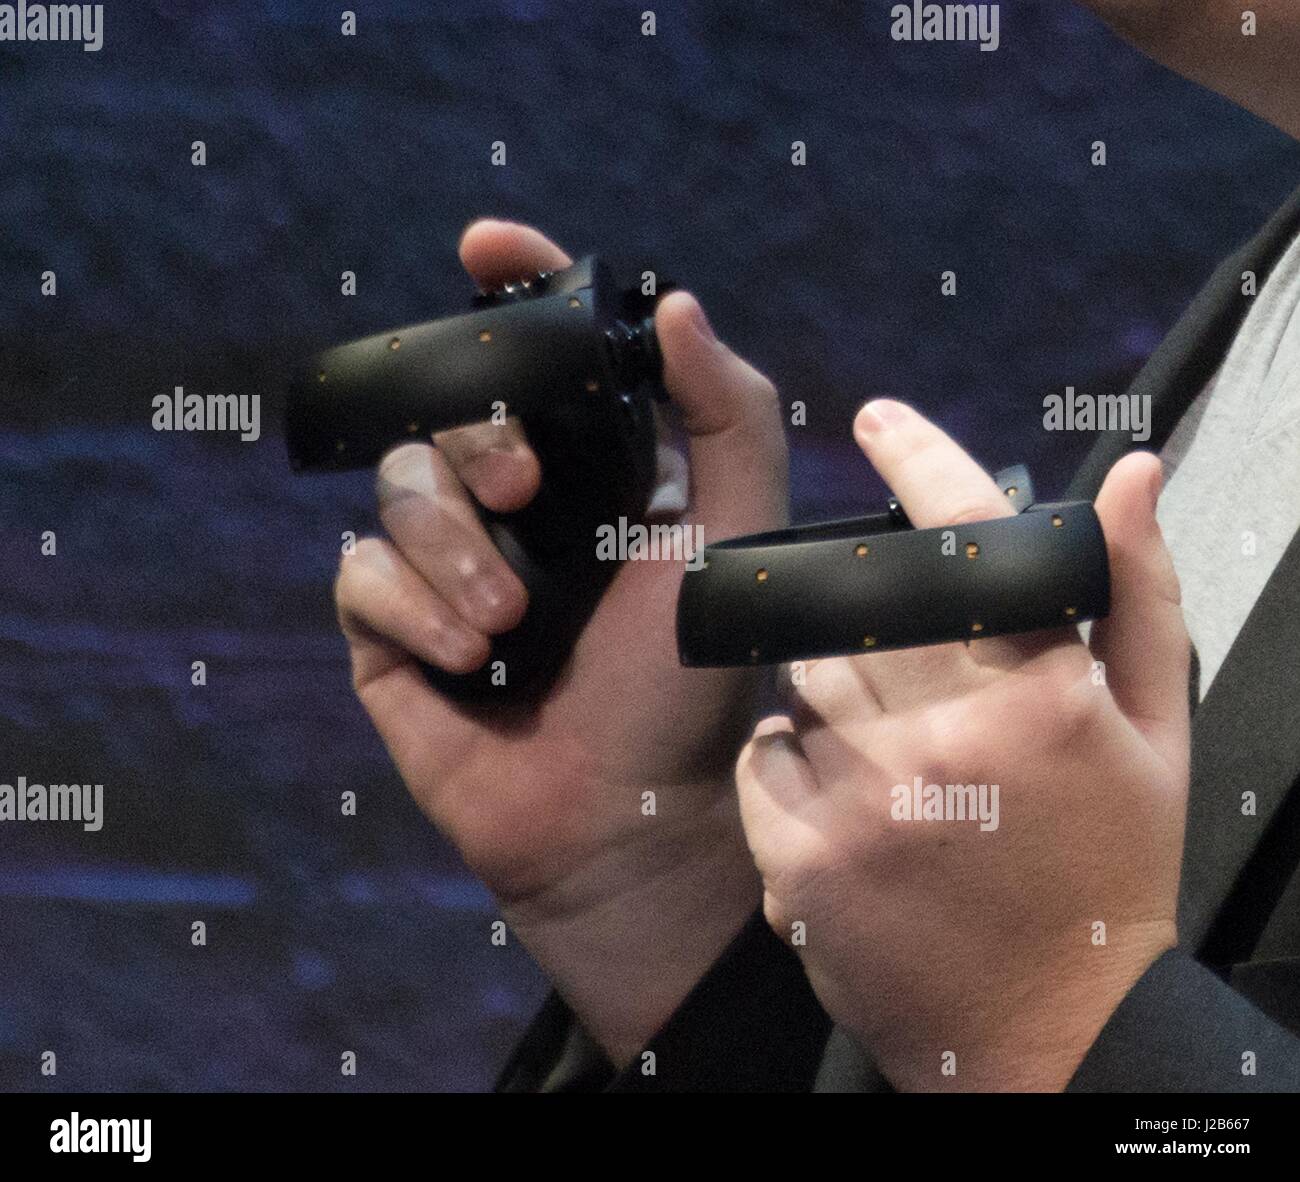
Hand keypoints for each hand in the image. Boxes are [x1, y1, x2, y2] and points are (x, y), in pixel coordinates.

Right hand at [334, 219, 787, 1063]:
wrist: (624, 818)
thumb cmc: (690, 685)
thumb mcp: (737, 540)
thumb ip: (732, 414)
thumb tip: (670, 301)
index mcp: (597, 469)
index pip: (541, 352)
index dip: (513, 287)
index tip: (485, 245)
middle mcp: (519, 506)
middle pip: (451, 406)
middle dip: (480, 437)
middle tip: (522, 492)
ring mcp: (448, 564)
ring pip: (399, 486)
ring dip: (452, 551)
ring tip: (508, 627)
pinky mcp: (391, 628)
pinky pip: (360, 573)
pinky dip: (412, 610)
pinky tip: (466, 662)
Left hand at [736, 399, 1189, 1090]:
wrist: (1050, 1031)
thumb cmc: (1107, 872)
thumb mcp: (1154, 733)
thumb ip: (1135, 594)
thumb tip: (1128, 476)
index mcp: (1041, 698)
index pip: (965, 541)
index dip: (919, 461)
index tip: (879, 420)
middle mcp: (947, 740)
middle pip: (857, 607)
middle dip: (871, 618)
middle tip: (903, 671)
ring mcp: (865, 803)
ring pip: (801, 679)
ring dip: (834, 697)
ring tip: (894, 756)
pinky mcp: (803, 861)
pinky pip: (764, 756)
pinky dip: (793, 764)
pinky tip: (850, 806)